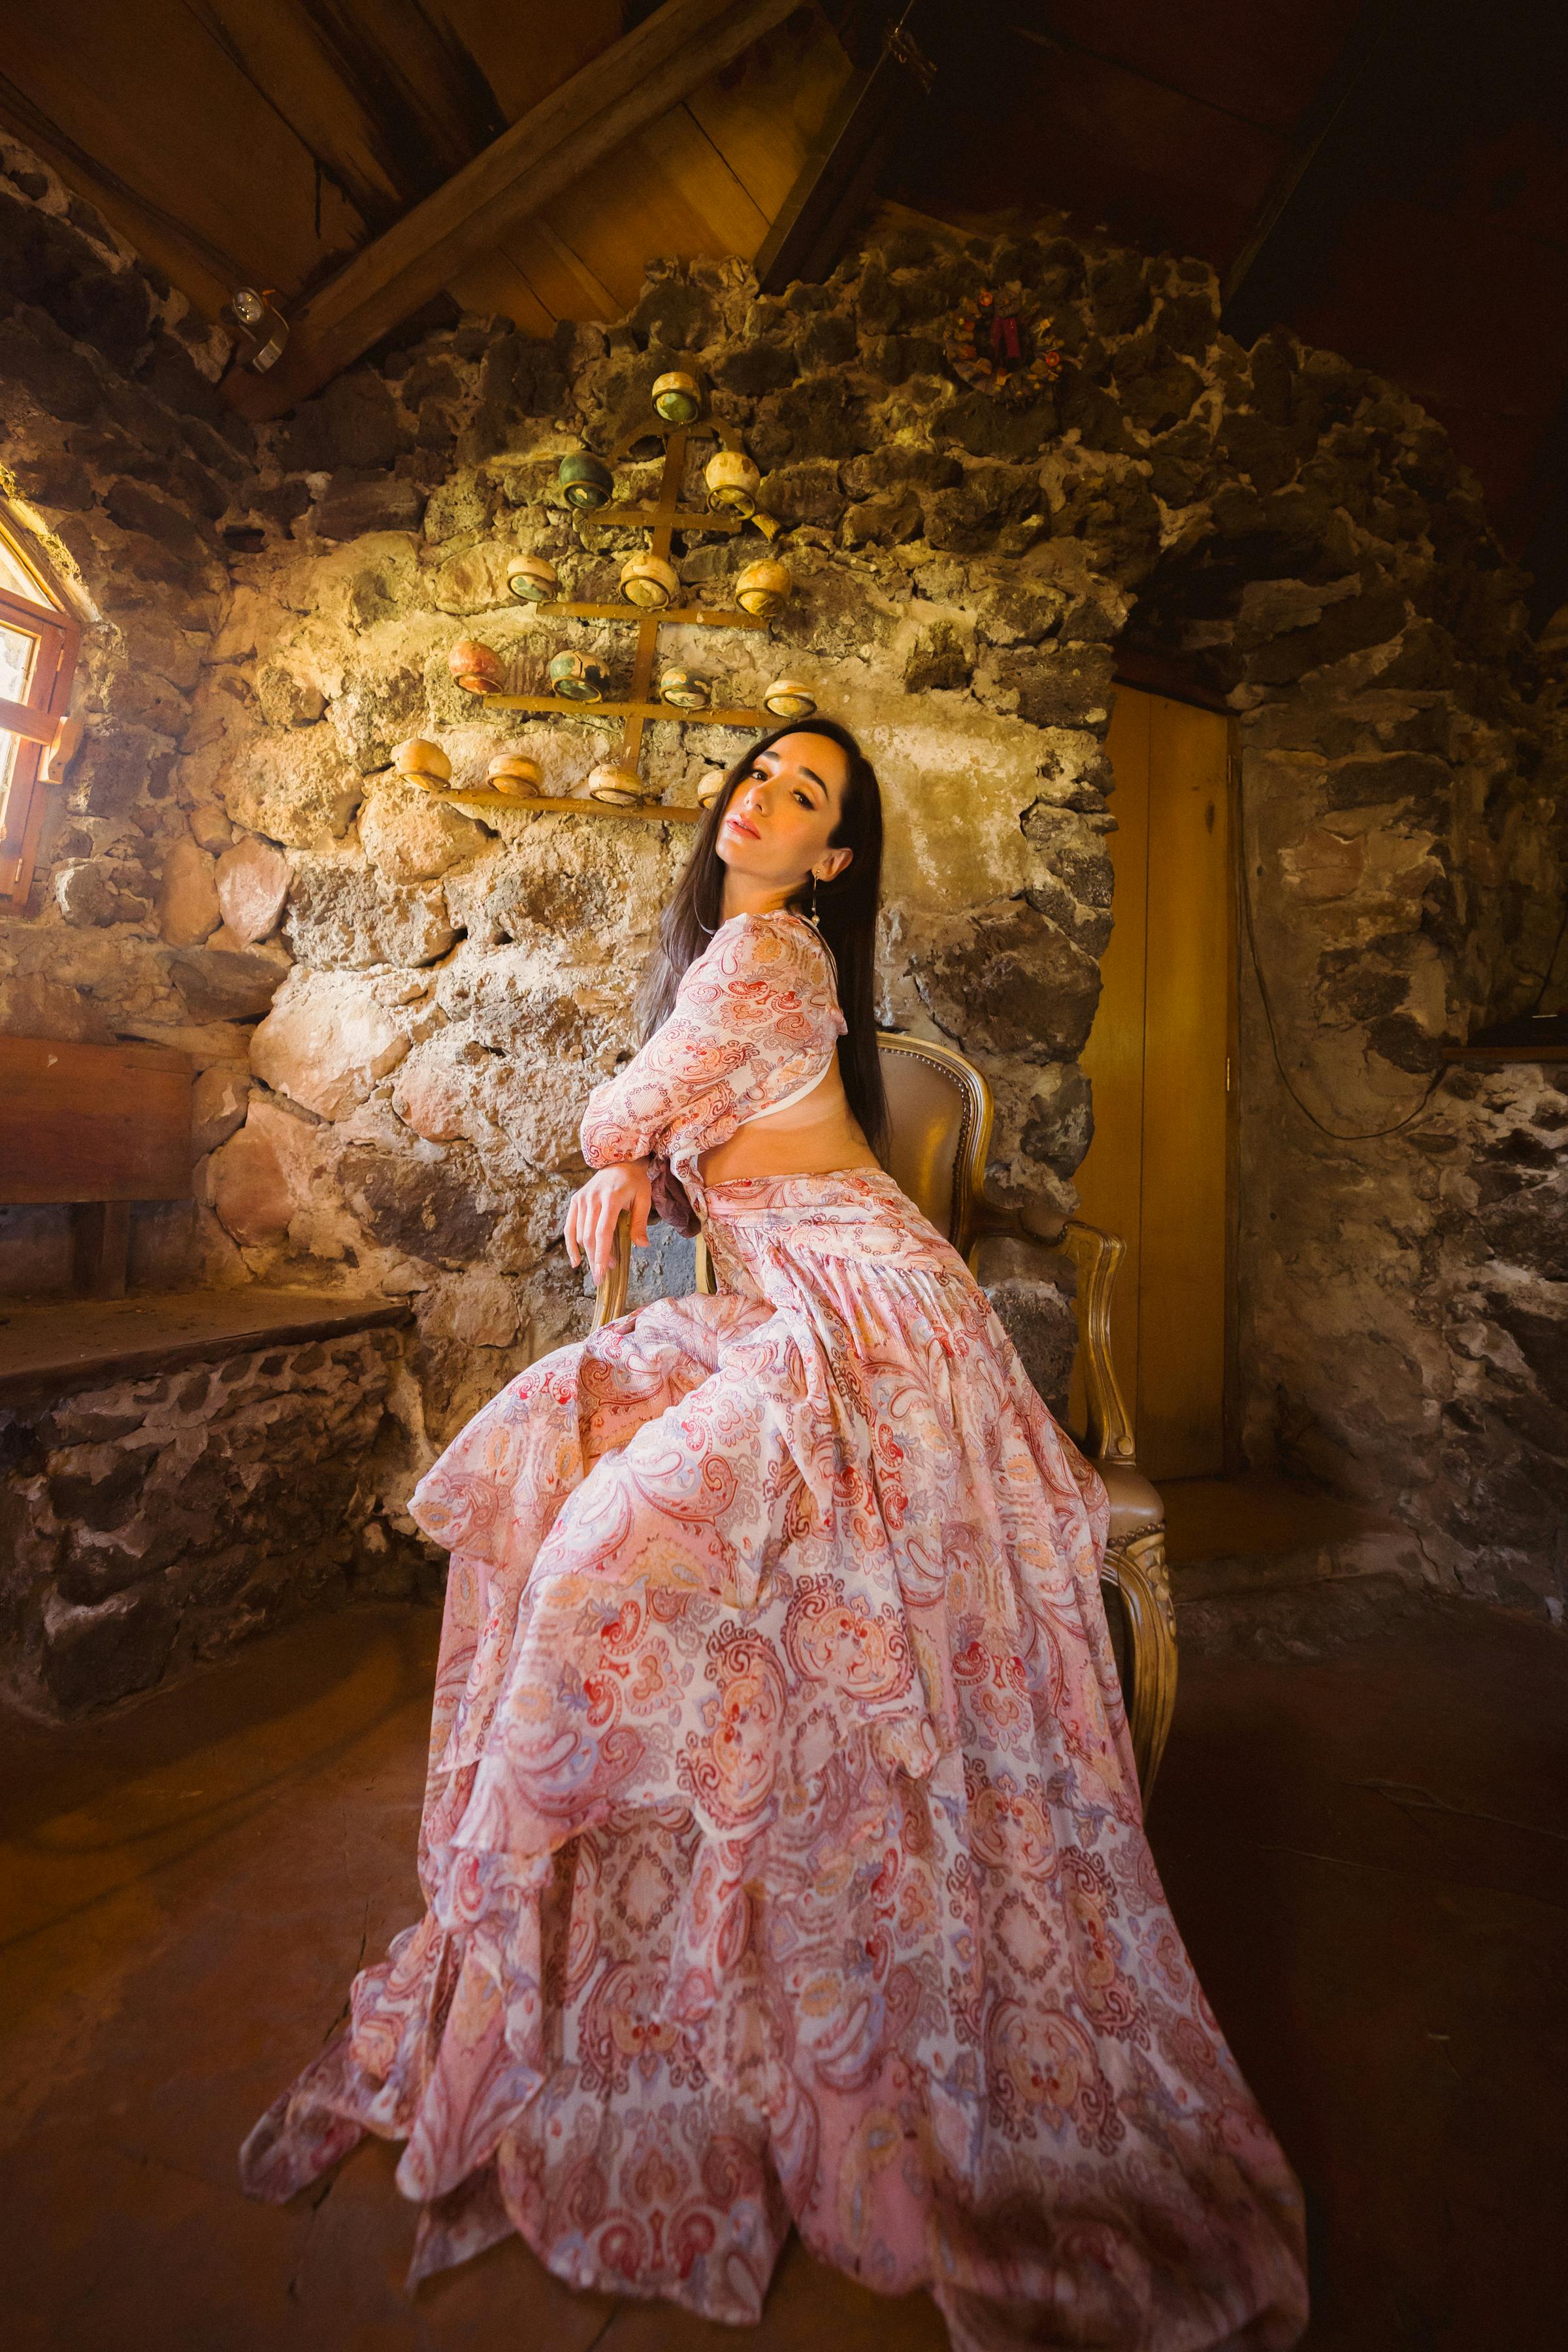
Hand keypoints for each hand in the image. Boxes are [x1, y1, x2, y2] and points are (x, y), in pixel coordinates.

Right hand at [563, 1160, 651, 1286]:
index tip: (602, 1272)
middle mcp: (592, 1200)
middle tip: (602, 1277)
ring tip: (601, 1266)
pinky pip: (569, 1227)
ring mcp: (581, 1200)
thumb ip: (640, 1222)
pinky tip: (576, 1262)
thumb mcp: (643, 1199)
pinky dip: (571, 1245)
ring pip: (580, 1235)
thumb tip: (642, 1245)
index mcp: (610, 1199)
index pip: (603, 1233)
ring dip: (589, 1254)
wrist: (619, 1161)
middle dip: (595, 1259)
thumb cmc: (634, 1182)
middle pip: (589, 1237)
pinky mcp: (575, 1201)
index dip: (601, 1255)